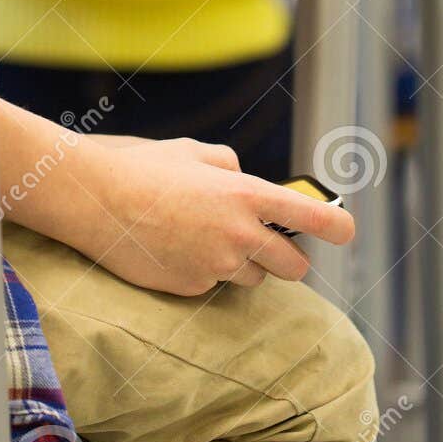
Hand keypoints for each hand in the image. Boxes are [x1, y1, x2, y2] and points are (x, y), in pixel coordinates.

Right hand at [58, 135, 353, 296]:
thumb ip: (231, 167)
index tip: (346, 231)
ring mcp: (216, 266)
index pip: (309, 217)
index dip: (336, 226)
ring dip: (242, 265)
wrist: (96, 200)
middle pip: (292, 266)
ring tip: (203, 238)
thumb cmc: (144, 168)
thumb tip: (247, 181)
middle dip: (286, 259)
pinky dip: (204, 273)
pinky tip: (175, 251)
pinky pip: (213, 286)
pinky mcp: (192, 289)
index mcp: (246, 194)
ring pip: (252, 279)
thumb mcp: (195, 152)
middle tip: (269, 245)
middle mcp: (239, 235)